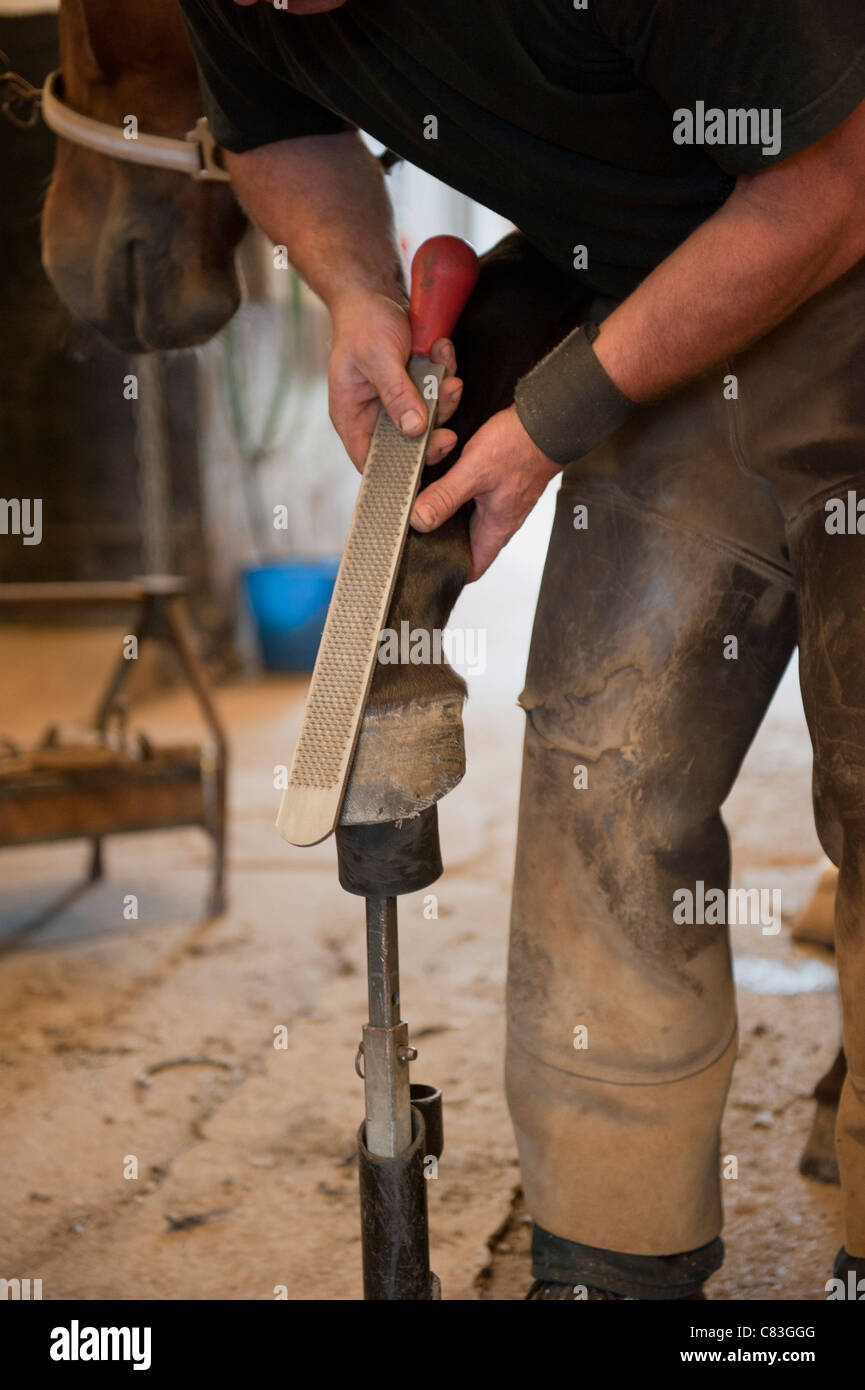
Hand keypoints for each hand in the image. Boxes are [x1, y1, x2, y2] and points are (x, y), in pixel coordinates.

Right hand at [328, 291, 462, 470]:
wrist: (374, 291)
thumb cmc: (364, 323)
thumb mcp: (378, 357)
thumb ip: (396, 394)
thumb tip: (414, 429)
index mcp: (353, 416)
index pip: (370, 460)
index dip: (394, 473)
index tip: (422, 471)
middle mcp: (375, 415)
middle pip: (407, 445)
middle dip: (432, 435)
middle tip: (449, 433)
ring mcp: (398, 402)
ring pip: (429, 418)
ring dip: (444, 400)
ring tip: (451, 378)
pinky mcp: (417, 386)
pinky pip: (438, 392)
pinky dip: (446, 374)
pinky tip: (444, 349)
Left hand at [410, 405, 560, 579]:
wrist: (546, 421)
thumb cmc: (519, 446)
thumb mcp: (474, 472)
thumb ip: (445, 497)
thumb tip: (419, 521)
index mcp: (497, 528)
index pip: (474, 568)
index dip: (452, 574)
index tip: (429, 571)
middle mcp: (500, 520)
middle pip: (468, 546)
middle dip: (444, 545)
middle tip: (416, 541)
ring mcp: (501, 502)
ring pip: (468, 521)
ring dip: (448, 518)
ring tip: (422, 515)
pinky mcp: (499, 485)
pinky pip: (473, 500)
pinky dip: (456, 497)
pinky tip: (440, 486)